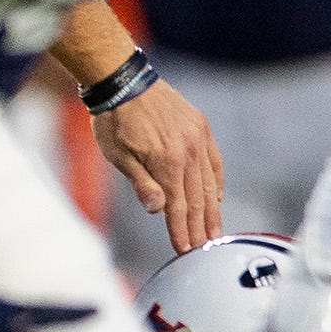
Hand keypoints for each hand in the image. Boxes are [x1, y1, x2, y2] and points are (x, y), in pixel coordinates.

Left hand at [96, 79, 222, 252]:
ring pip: (208, 183)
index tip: (184, 250)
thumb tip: (158, 210)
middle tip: (203, 249)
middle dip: (199, 228)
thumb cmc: (114, 120)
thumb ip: (141, 184)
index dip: (181, 231)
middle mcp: (188, 152)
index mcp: (167, 162)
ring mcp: (198, 138)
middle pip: (196, 199)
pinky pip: (214, 161)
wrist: (124, 81)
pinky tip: (216, 198)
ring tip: (214, 232)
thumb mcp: (118, 156)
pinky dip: (216, 182)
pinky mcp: (200, 127)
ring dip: (211, 210)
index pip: (177, 207)